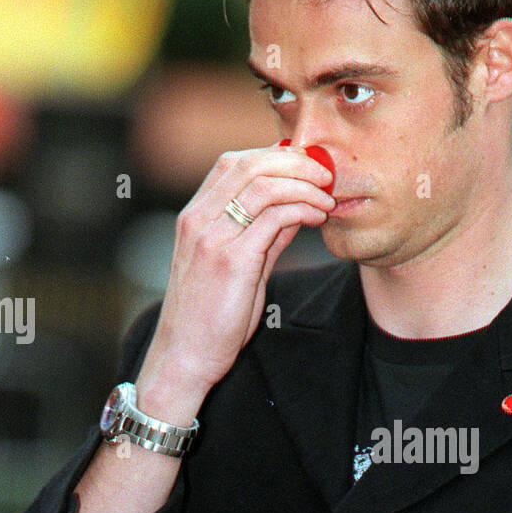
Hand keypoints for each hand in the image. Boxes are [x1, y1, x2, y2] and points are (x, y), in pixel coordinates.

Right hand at [139, 142, 336, 405]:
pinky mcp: (231, 261)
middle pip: (249, 164)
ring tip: (327, 197)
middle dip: (295, 162)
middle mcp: (198, 220)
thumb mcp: (236, 268)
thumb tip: (295, 210)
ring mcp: (212, 238)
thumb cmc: (209, 317)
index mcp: (195, 217)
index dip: (274, 156)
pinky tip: (317, 217)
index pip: (233, 163)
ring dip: (304, 184)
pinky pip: (272, 218)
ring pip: (263, 186)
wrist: (184, 356)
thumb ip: (262, 236)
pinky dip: (301, 209)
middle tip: (326, 174)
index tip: (307, 167)